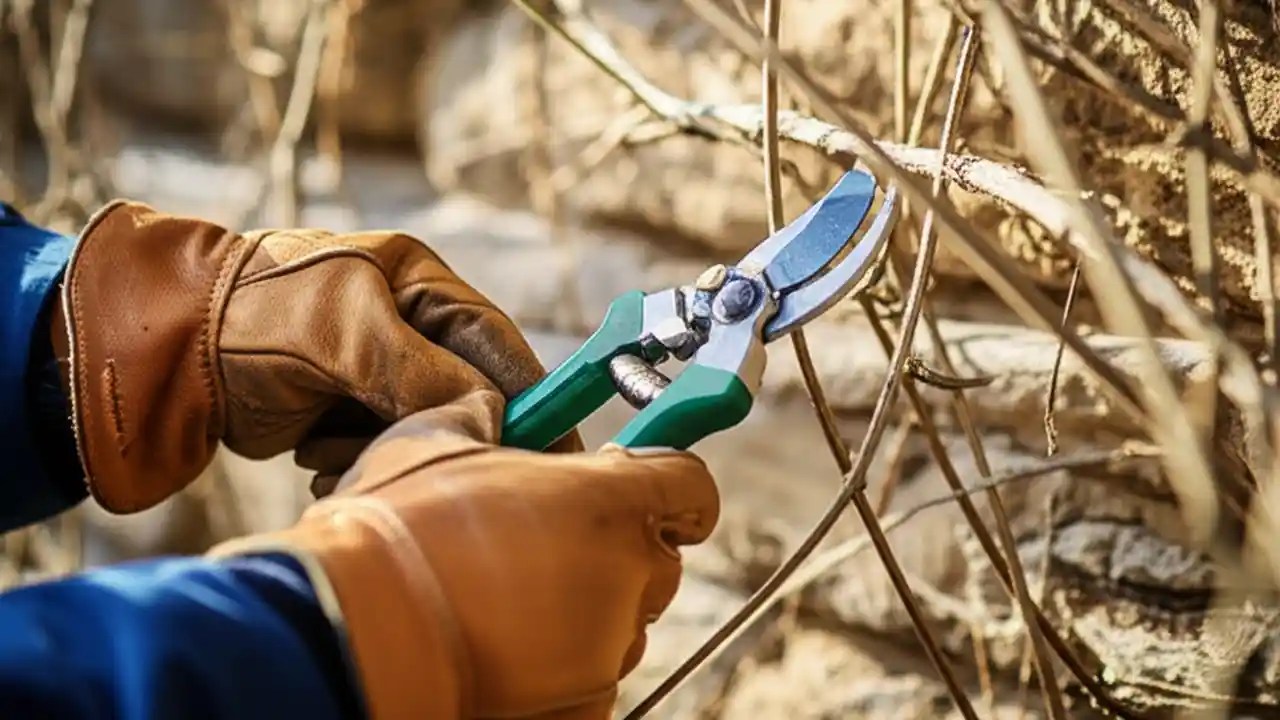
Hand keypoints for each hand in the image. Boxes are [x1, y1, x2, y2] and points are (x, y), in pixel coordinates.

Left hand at [52, 200, 580, 512]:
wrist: (160, 350)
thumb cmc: (253, 316)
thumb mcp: (344, 332)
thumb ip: (423, 372)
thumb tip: (488, 418)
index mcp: (416, 282)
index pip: (493, 340)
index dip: (529, 393)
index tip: (555, 446)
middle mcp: (404, 324)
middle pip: (462, 392)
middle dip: (441, 430)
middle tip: (430, 465)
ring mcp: (374, 371)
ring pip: (421, 429)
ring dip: (384, 450)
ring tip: (329, 447)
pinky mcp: (343, 412)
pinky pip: (379, 450)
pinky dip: (354, 463)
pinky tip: (313, 455)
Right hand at [210, 397, 719, 719]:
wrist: (350, 632)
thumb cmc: (392, 531)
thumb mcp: (434, 438)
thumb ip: (489, 417)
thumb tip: (493, 409)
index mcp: (605, 501)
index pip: (690, 487)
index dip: (673, 487)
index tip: (651, 492)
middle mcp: (626, 574)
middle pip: (656, 557)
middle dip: (615, 550)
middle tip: (544, 548)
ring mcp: (607, 646)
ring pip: (622, 620)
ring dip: (585, 608)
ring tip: (506, 603)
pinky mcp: (585, 705)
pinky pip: (594, 676)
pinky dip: (563, 668)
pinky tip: (505, 650)